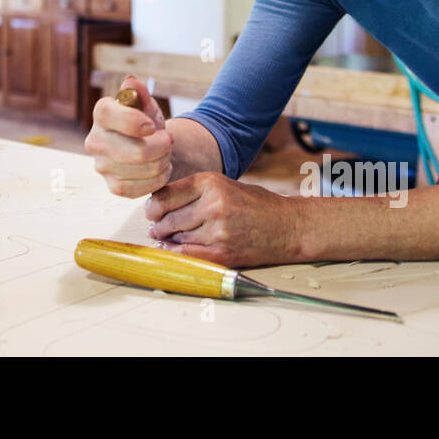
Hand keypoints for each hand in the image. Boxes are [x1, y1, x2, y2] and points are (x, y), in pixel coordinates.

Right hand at [86, 75, 172, 197]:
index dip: (131, 121)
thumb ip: (140, 92)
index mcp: (102, 114)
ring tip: (166, 154)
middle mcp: (95, 140)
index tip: (152, 126)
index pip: (107, 113)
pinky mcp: (112, 186)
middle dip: (161, 147)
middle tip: (169, 141)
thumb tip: (131, 81)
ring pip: (141, 169)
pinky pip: (138, 188)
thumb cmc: (147, 122)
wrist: (152, 147)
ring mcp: (102, 166)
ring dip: (162, 162)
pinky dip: (157, 180)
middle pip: (133, 150)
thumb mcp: (147, 105)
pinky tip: (161, 170)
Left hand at [145, 172, 303, 267]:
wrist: (288, 226)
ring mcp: (218, 231)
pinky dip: (176, 254)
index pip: (166, 195)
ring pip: (176, 238)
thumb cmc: (256, 204)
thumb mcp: (225, 185)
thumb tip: (159, 205)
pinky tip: (172, 250)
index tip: (151, 212)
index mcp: (211, 183)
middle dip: (158, 225)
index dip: (153, 206)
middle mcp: (213, 205)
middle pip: (168, 218)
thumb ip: (195, 192)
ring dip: (168, 240)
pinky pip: (187, 255)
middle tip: (155, 228)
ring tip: (167, 238)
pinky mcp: (223, 253)